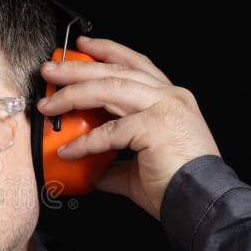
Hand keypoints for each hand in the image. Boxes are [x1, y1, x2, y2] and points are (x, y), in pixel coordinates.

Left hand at [38, 36, 219, 219]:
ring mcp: (164, 108)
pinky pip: (109, 130)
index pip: (135, 64)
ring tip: (49, 103)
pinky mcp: (156, 127)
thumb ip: (113, 158)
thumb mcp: (139, 165)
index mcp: (170, 98)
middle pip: (116, 71)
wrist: (201, 204)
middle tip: (51, 69)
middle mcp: (169, 96)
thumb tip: (87, 162)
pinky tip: (68, 151)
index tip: (82, 46)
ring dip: (74, 93)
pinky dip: (85, 141)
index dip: (107, 51)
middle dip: (78, 68)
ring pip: (110, 88)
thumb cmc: (175, 185)